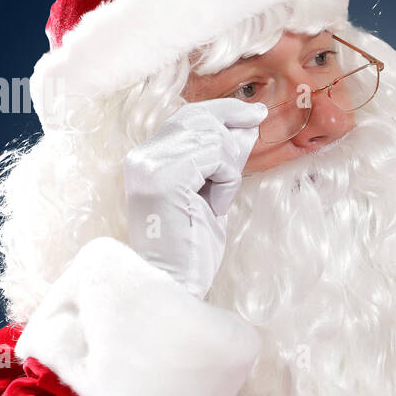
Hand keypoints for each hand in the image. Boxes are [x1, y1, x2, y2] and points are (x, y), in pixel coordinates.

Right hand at [124, 98, 267, 298]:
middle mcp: (140, 157)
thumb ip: (221, 158)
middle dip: (232, 131)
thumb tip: (248, 123)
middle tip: (246, 154)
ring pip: (211, 137)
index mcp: (146, 159)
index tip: (254, 113)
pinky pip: (214, 157)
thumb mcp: (211, 192)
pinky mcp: (162, 179)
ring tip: (217, 200)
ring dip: (228, 167)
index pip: (187, 116)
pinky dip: (226, 181)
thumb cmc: (192, 247)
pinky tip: (214, 206)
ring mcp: (148, 166)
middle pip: (198, 118)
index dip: (223, 110)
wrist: (175, 285)